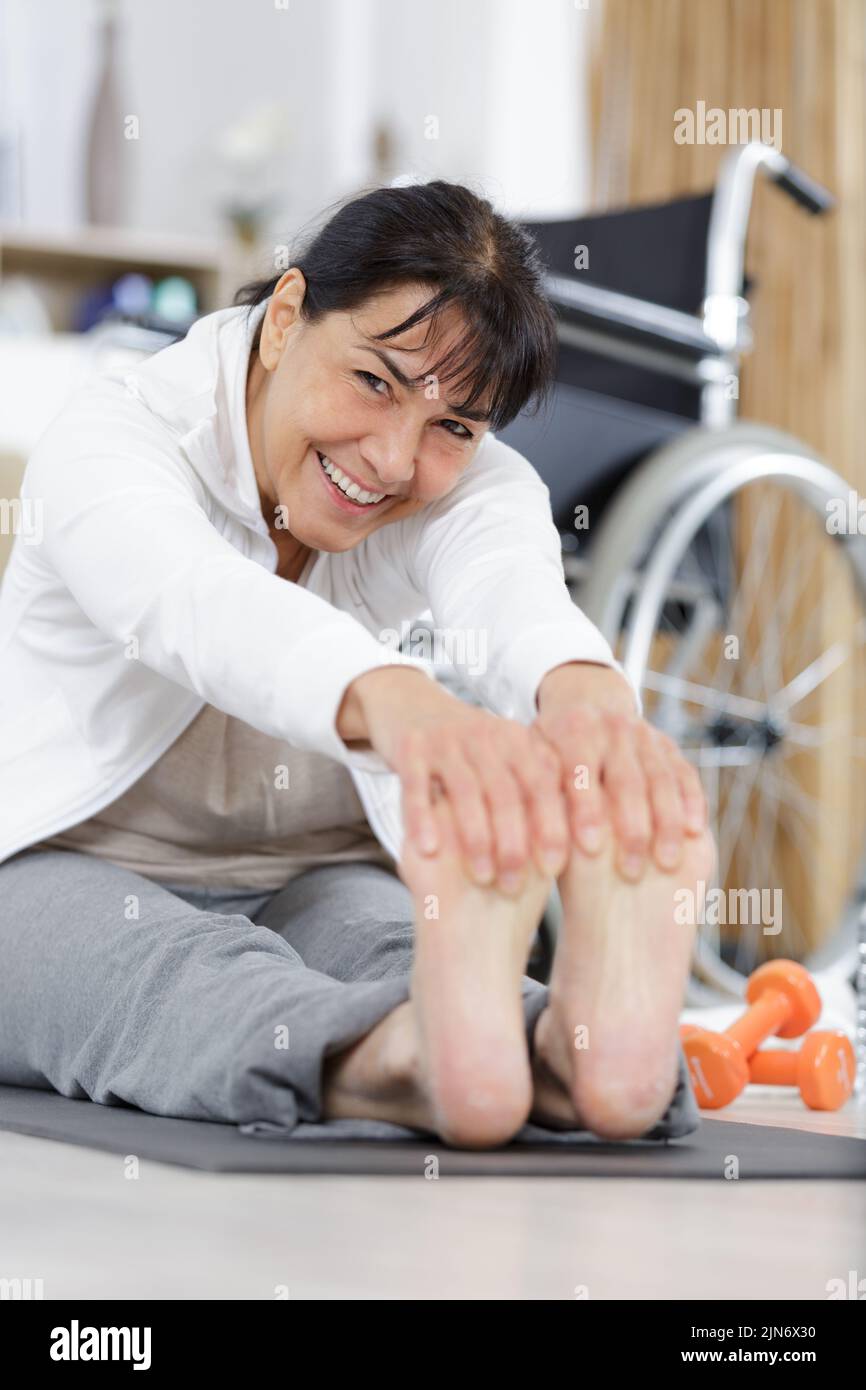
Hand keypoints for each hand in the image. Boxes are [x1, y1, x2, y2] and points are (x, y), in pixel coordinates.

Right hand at [339, 666, 569, 892]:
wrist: (412, 704)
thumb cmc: (468, 748)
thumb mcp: (507, 756)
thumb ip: (538, 787)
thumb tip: (577, 839)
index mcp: (517, 741)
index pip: (543, 785)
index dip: (551, 826)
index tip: (555, 869)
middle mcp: (486, 736)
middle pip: (507, 792)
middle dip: (515, 842)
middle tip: (516, 885)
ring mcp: (446, 741)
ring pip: (466, 792)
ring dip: (476, 838)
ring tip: (482, 877)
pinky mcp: (410, 747)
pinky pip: (417, 786)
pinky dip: (423, 818)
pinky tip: (429, 850)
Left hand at [534, 663, 708, 879]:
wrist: (583, 715)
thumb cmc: (546, 766)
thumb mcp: (532, 772)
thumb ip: (534, 797)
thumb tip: (524, 836)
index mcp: (572, 730)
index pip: (579, 771)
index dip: (585, 809)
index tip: (590, 848)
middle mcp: (611, 727)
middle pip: (626, 780)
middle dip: (630, 826)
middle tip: (629, 871)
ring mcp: (645, 736)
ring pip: (661, 780)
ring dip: (666, 822)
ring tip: (664, 863)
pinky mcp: (671, 749)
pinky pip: (686, 776)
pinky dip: (691, 802)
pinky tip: (693, 833)